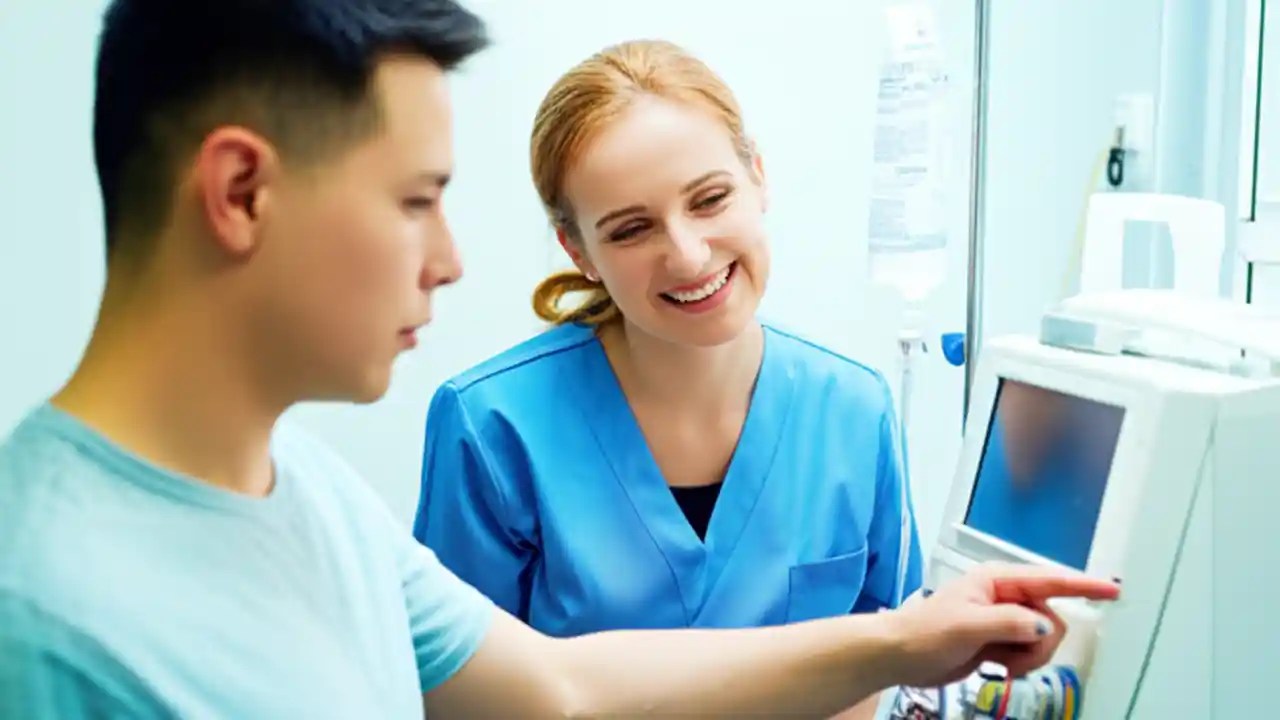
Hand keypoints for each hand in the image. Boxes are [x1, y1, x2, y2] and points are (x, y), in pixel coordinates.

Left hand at [882, 563, 1118, 687]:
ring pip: (1043, 640)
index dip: (1083, 586)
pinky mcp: (1000, 642)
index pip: (1050, 581)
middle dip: (1039, 644)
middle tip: (1010, 656)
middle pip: (1051, 619)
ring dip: (1028, 658)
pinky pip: (1030, 654)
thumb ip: (1009, 624)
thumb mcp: (967, 626)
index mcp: (998, 580)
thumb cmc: (927, 633)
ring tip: (998, 661)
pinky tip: (996, 666)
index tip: (1114, 590)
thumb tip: (1045, 627)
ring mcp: (1004, 620)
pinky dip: (1020, 664)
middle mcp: (1005, 596)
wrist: (900, 656)